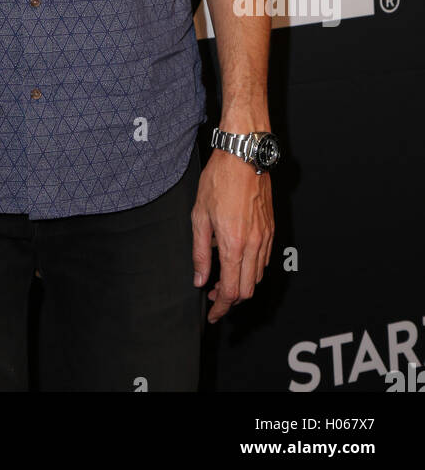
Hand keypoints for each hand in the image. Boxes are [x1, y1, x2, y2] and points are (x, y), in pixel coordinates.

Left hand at [191, 149, 273, 323]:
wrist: (244, 156)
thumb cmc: (219, 180)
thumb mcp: (199, 215)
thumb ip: (199, 251)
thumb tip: (199, 279)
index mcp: (233, 244)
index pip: (230, 291)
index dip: (221, 308)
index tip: (212, 313)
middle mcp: (253, 245)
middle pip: (247, 290)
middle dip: (230, 300)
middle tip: (214, 297)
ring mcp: (265, 238)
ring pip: (257, 277)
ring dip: (241, 285)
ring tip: (222, 278)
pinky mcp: (271, 229)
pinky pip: (264, 260)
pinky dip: (251, 269)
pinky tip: (237, 260)